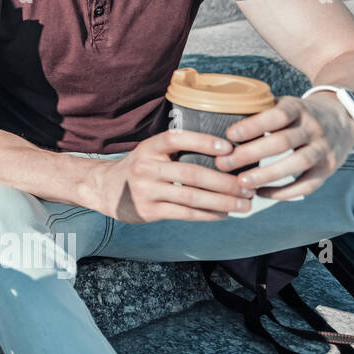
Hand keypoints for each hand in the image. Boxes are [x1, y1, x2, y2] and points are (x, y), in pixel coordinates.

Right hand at [89, 130, 253, 222]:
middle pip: (192, 173)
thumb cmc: (140, 168)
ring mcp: (145, 190)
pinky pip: (184, 213)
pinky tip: (223, 213)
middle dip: (225, 182)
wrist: (105, 188)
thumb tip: (226, 155)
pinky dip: (207, 214)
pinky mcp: (148, 210)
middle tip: (248, 187)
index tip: (229, 148)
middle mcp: (146, 167)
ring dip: (222, 202)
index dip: (203, 141)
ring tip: (244, 204)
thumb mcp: (151, 152)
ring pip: (191, 197)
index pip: (178, 139)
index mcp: (150, 147)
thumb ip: (178, 151)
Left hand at [217, 95, 353, 200]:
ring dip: (267, 175)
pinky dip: (283, 192)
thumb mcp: (282, 103)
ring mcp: (324, 149)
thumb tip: (214, 117)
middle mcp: (314, 128)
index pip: (278, 115)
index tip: (229, 135)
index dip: (254, 125)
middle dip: (251, 154)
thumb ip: (257, 110)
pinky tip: (261, 193)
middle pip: (284, 142)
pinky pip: (307, 185)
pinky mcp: (328, 169)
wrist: (341, 121)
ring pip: (297, 164)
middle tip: (223, 164)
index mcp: (298, 108)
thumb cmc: (296, 114)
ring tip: (241, 182)